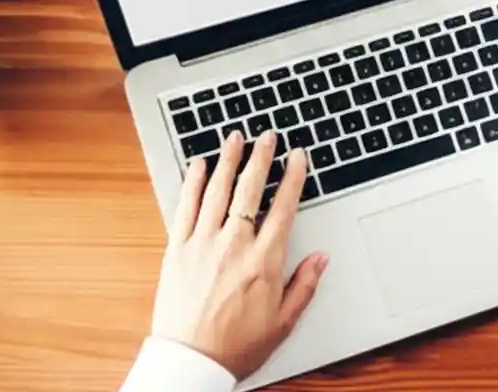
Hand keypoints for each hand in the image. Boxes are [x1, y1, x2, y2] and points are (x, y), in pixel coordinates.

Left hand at [149, 130, 327, 378]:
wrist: (191, 362)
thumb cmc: (236, 346)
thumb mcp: (284, 321)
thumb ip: (305, 285)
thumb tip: (321, 257)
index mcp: (263, 260)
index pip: (282, 206)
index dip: (293, 177)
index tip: (298, 157)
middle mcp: (233, 245)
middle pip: (249, 188)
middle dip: (261, 157)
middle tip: (267, 136)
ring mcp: (202, 243)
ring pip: (216, 189)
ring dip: (227, 159)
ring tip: (235, 138)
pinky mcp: (176, 249)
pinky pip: (185, 207)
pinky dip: (191, 182)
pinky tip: (197, 165)